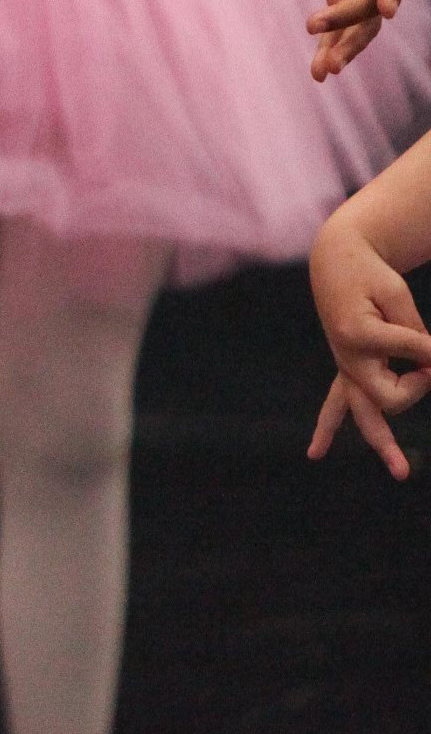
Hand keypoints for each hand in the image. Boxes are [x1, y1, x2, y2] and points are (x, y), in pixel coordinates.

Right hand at [308, 211, 430, 478]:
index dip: (429, 344)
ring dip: (382, 442)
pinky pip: (335, 405)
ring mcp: (345, 365)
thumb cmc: (369, 274)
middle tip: (429, 368)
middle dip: (416, 392)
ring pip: (363, 412)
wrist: (335, 261)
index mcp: (357, 334)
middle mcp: (347, 356)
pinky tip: (315, 454)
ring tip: (402, 472)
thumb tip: (430, 365)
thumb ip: (413, 332)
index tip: (426, 333)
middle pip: (390, 397)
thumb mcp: (396, 293)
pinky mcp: (347, 367)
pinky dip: (327, 429)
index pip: (414, 350)